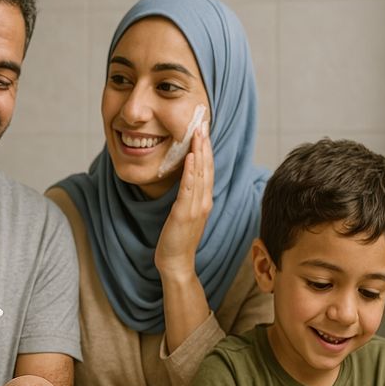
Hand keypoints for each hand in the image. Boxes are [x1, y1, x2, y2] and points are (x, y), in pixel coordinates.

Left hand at [154, 121, 213, 277]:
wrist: (176, 262)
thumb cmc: (178, 239)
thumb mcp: (186, 214)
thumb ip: (189, 197)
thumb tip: (187, 181)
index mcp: (205, 200)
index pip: (208, 169)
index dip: (207, 149)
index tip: (203, 130)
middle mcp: (204, 201)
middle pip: (207, 167)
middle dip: (205, 144)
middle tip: (202, 123)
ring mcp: (196, 207)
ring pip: (200, 174)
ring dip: (199, 152)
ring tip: (198, 133)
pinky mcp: (184, 213)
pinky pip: (188, 188)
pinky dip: (190, 171)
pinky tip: (189, 157)